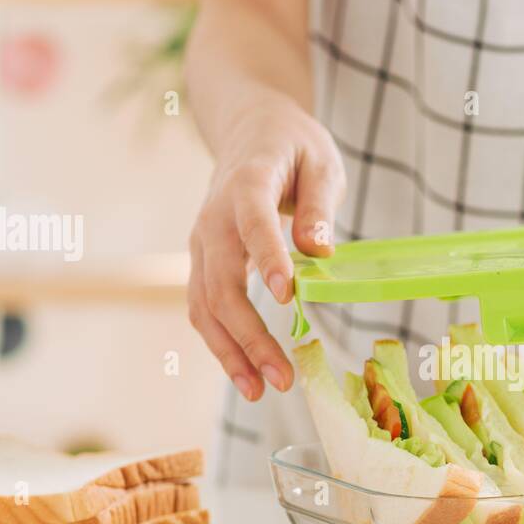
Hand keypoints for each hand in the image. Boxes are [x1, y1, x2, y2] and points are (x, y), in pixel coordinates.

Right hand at [188, 89, 345, 399]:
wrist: (248, 131)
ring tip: (262, 391)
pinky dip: (222, 346)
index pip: (252, 223)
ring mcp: (203, 244)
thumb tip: (318, 251)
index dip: (268, 258)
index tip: (287, 296)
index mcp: (247, 183)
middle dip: (250, 334)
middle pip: (222, 282)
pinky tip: (247, 376)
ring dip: (231, 353)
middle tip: (283, 377)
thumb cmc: (292, 146)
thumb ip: (319, 205)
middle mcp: (214, 218)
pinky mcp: (204, 264)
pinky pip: (205, 309)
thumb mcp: (321, 161)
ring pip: (206, 306)